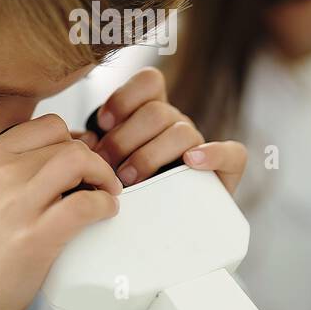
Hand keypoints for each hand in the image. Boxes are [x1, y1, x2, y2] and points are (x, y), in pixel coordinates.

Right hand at [0, 114, 121, 309]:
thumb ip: (10, 171)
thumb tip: (65, 153)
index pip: (47, 125)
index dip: (74, 142)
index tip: (82, 162)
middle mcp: (0, 173)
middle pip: (67, 142)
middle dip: (93, 161)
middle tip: (100, 184)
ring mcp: (17, 203)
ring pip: (79, 161)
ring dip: (103, 177)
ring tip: (106, 196)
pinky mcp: (35, 237)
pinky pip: (86, 203)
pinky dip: (104, 205)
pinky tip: (104, 214)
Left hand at [86, 67, 246, 192]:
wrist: (160, 227)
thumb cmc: (120, 191)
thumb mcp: (101, 163)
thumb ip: (92, 146)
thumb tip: (77, 141)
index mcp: (152, 112)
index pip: (150, 81)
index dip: (125, 98)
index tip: (102, 125)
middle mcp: (178, 124)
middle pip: (157, 111)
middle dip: (125, 138)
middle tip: (105, 165)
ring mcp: (202, 144)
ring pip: (182, 131)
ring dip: (150, 154)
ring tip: (129, 179)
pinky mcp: (226, 170)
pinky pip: (233, 153)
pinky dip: (213, 154)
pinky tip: (192, 162)